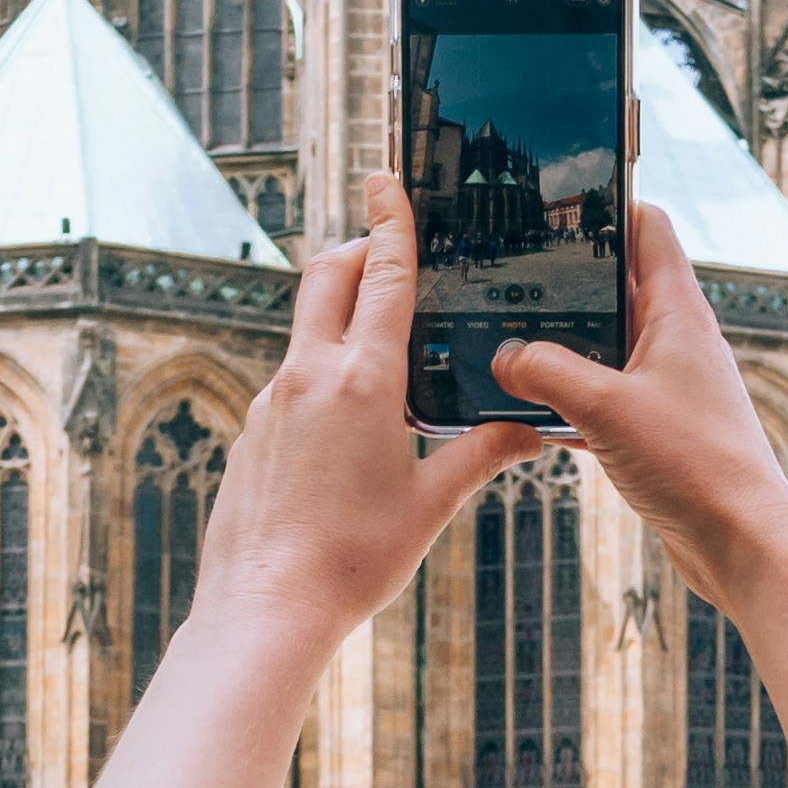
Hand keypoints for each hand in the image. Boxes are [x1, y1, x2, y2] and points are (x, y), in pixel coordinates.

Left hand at [191, 176, 536, 665]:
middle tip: (387, 246)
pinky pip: (290, 380)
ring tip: (384, 345)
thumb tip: (536, 432)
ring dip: (340, 315)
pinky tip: (348, 417)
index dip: (392, 221)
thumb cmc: (352, 559)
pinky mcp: (252, 432)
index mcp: (362, 379)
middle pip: (327, 276)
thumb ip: (482, 454)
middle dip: (357, 249)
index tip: (389, 178)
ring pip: (306, 329)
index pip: (382, 274)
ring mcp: (271, 401)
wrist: (265, 608)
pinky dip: (321, 371)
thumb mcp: (432, 503)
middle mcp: (308, 375)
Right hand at [491, 209, 787, 613]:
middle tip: (508, 277)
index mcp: (677, 312)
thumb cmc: (695, 464)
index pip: (646, 228)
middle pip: (617, 286)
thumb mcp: (605, 407)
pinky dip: (571, 401)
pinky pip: (605, 398)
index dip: (605, 207)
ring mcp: (669, 384)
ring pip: (606, 347)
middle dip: (566, 284)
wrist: (739, 540)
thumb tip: (505, 357)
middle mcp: (677, 340)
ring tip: (506, 343)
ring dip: (563, 349)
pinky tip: (530, 413)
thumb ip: (548, 373)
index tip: (554, 204)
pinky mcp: (659, 427)